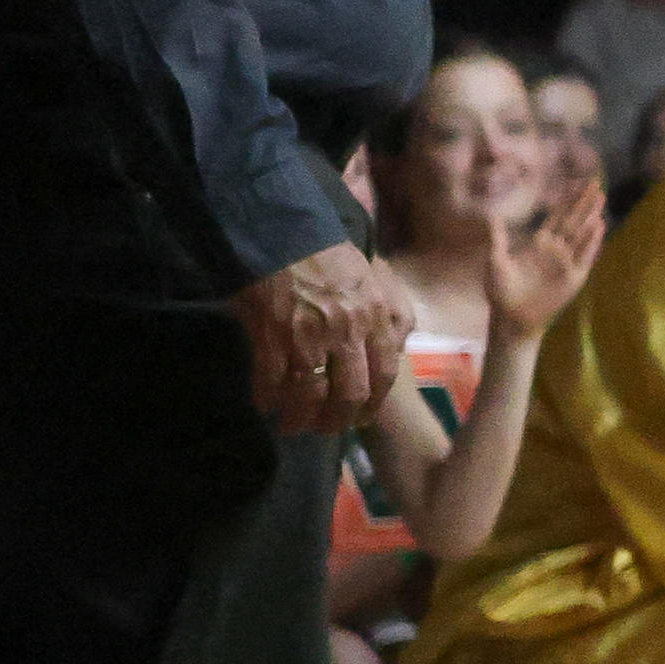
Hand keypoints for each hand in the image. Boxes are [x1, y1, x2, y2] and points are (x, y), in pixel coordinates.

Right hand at [234, 244, 412, 436]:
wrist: (285, 233)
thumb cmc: (333, 256)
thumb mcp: (379, 280)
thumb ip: (395, 315)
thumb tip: (399, 350)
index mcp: (376, 317)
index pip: (384, 375)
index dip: (372, 404)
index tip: (360, 418)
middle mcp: (346, 332)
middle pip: (348, 394)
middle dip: (336, 421)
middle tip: (325, 430)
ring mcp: (307, 336)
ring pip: (309, 395)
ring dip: (299, 418)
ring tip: (292, 425)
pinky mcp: (271, 336)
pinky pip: (271, 380)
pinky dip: (268, 397)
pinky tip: (266, 404)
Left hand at [481, 178, 606, 344]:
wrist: (511, 317)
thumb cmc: (501, 290)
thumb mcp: (495, 260)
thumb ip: (498, 238)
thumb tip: (493, 214)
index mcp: (540, 243)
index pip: (558, 216)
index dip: (568, 200)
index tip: (579, 184)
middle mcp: (557, 249)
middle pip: (574, 220)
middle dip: (585, 203)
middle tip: (597, 184)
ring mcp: (567, 262)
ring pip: (582, 234)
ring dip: (592, 217)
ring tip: (601, 200)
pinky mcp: (574, 277)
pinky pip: (585, 256)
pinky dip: (592, 241)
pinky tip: (599, 227)